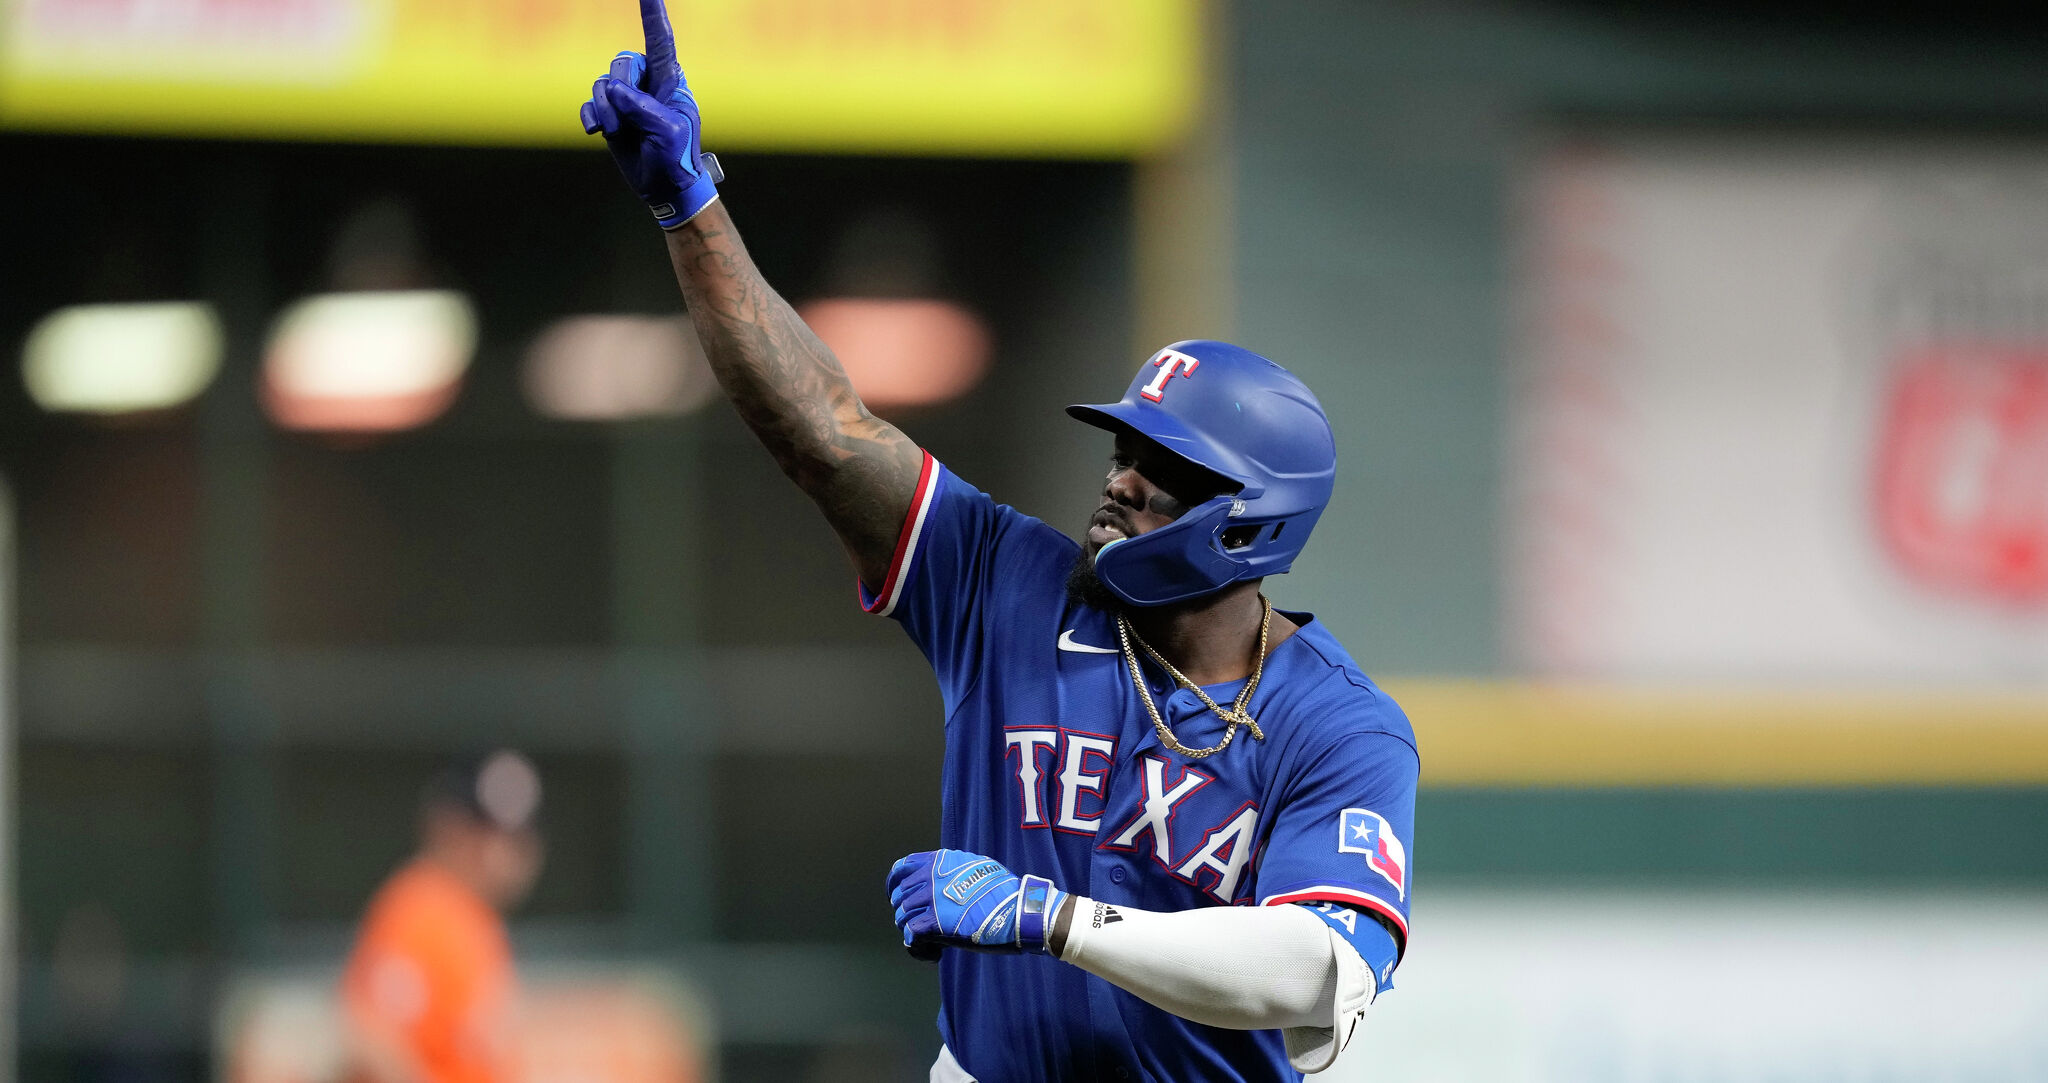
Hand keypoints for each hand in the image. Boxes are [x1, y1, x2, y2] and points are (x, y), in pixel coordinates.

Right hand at [579, 0, 722, 227]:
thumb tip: (615, 90)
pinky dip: (592, 117)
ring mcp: (627, 98)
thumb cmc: (676, 157)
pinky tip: (598, 133)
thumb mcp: (667, 131)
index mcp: (670, 81)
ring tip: (617, 133)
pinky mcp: (610, 114)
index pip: (660, 41)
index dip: (653, 14)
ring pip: (602, 83)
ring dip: (606, 111)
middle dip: (619, 89)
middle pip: (622, 62)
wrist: (663, 186)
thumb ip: (642, 107)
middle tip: (625, 119)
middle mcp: (647, 83)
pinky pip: (590, 102)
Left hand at [888, 849, 1068, 958]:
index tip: (898, 898)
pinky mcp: (933, 924)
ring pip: (902, 919)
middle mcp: (929, 877)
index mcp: (938, 861)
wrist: (1018, 910)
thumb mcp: (976, 867)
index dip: (894, 885)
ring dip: (913, 934)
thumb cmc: (1004, 891)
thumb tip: (941, 881)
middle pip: (899, 898)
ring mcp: (929, 900)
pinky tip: (935, 954)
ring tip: (933, 944)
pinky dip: (919, 950)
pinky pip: (910, 938)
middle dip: (907, 914)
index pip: (900, 869)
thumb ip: (953, 872)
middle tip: (923, 927)